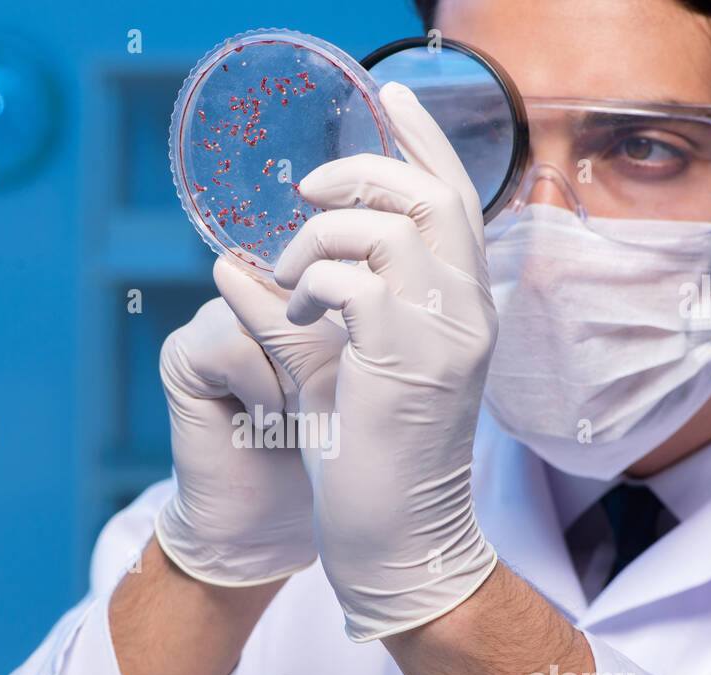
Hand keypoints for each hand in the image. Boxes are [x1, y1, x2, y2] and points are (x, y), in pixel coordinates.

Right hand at [153, 290, 319, 585]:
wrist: (268, 526)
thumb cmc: (321, 459)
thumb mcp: (346, 383)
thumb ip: (334, 327)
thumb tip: (342, 275)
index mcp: (297, 300)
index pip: (326, 276)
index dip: (345, 327)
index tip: (347, 388)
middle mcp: (254, 302)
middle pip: (299, 296)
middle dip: (319, 359)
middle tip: (316, 408)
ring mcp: (213, 322)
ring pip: (269, 321)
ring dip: (292, 379)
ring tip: (291, 418)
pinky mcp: (183, 352)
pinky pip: (235, 348)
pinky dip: (261, 393)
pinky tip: (265, 425)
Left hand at [227, 81, 499, 640]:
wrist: (401, 541)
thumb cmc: (376, 462)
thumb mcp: (347, 369)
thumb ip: (311, 311)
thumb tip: (243, 263)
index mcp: (464, 308)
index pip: (457, 200)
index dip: (427, 141)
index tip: (394, 98)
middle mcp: (467, 312)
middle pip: (426, 194)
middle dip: (361, 172)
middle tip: (308, 188)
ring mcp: (443, 334)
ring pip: (381, 228)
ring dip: (318, 240)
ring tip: (292, 283)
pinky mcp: (404, 357)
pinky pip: (350, 278)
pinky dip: (310, 284)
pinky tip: (299, 316)